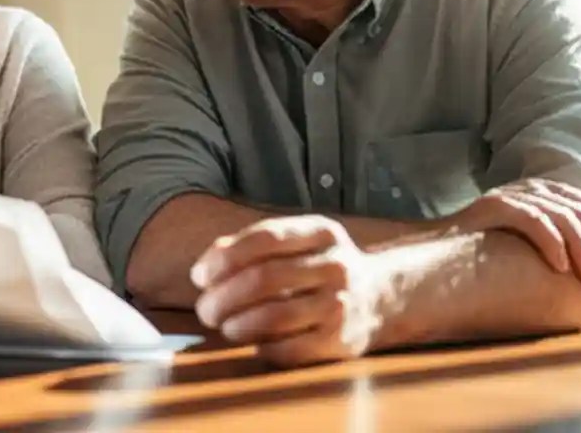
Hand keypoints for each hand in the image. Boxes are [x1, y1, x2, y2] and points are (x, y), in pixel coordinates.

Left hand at [191, 215, 381, 366]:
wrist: (380, 297)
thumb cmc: (318, 268)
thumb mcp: (297, 243)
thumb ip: (251, 246)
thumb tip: (207, 266)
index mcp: (321, 232)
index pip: (265, 237)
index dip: (223, 258)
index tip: (200, 276)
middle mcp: (335, 265)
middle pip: (264, 279)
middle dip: (222, 297)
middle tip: (204, 309)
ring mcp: (341, 305)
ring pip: (273, 317)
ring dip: (235, 325)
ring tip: (224, 326)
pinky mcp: (341, 342)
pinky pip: (288, 349)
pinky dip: (259, 347)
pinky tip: (251, 342)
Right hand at [446, 179, 580, 286]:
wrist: (440, 251)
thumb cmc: (487, 254)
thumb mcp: (530, 244)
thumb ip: (558, 243)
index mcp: (543, 192)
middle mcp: (531, 187)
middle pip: (580, 212)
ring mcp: (513, 194)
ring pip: (564, 217)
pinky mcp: (497, 205)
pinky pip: (536, 221)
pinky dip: (554, 244)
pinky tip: (561, 268)